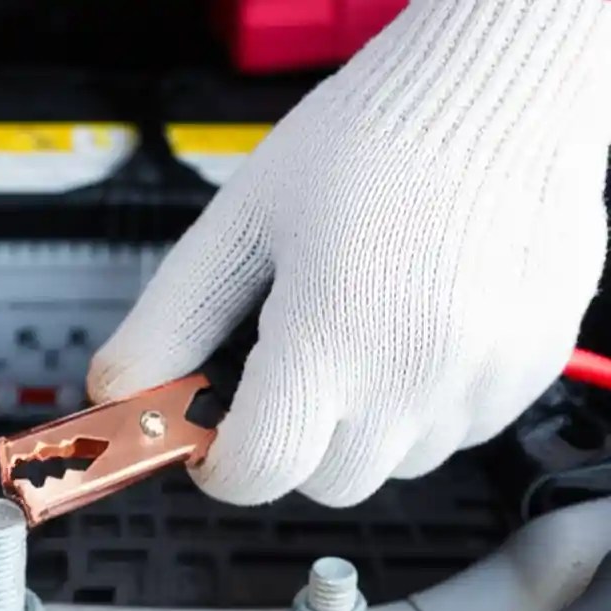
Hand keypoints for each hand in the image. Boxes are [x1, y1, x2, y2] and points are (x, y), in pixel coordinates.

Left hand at [89, 0, 610, 505]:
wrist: (493, 91)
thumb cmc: (368, 137)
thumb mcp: (240, 223)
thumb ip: (169, 322)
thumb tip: (120, 391)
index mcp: (333, 333)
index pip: (259, 468)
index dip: (217, 463)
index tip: (209, 440)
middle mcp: (418, 372)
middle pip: (326, 482)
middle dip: (286, 445)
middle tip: (280, 372)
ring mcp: (484, 378)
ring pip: (395, 466)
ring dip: (358, 431)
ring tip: (354, 335)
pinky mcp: (528, 371)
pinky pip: (459, 433)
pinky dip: (422, 409)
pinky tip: (409, 333)